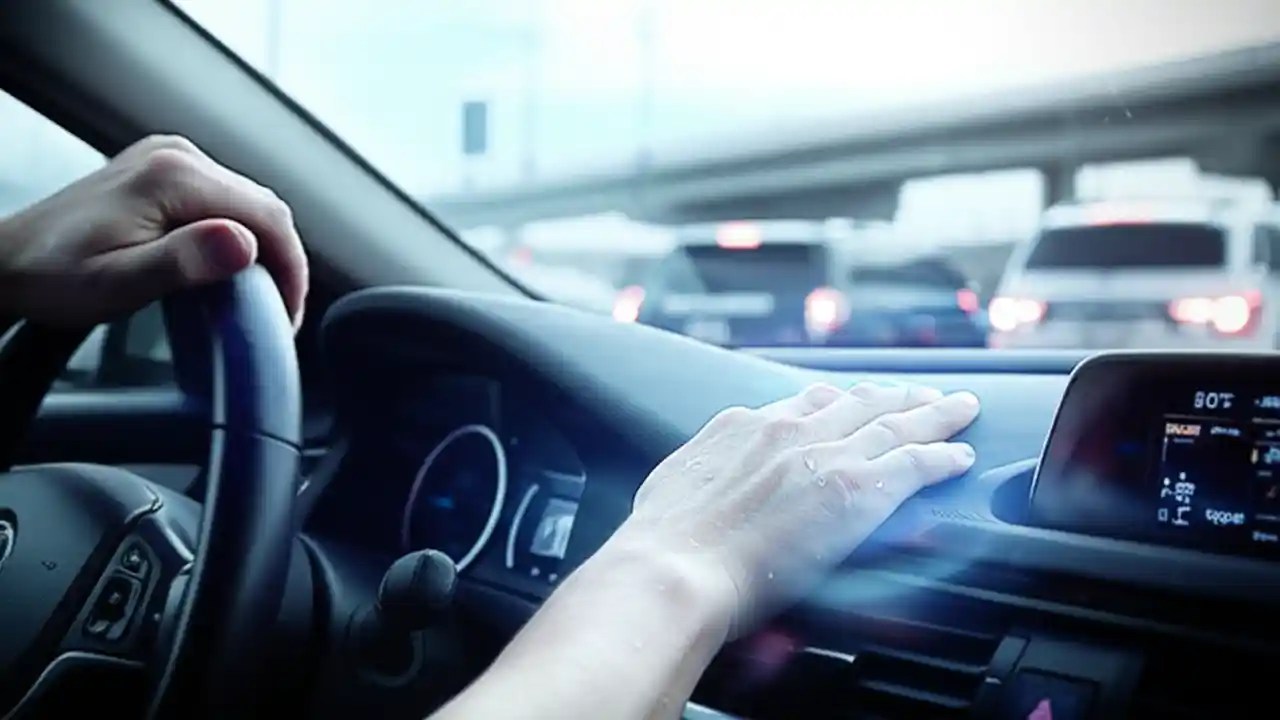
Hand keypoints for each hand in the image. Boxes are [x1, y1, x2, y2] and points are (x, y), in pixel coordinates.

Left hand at [0, 135, 307, 328]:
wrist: (7, 260)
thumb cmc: (53, 277)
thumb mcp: (117, 283)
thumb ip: (183, 262)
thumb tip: (244, 244)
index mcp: (174, 176)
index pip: (268, 216)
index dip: (292, 269)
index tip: (287, 314)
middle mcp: (177, 155)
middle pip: (265, 206)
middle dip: (283, 262)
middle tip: (279, 314)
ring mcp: (172, 157)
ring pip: (250, 203)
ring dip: (266, 249)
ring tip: (263, 297)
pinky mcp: (167, 169)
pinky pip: (226, 199)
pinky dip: (242, 234)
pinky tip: (234, 267)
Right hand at [617, 382, 979, 636]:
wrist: (676, 566)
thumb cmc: (663, 543)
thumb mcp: (676, 485)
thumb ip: (705, 474)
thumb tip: (704, 485)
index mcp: (744, 426)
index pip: (805, 402)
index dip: (839, 400)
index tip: (855, 400)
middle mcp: (790, 431)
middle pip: (859, 403)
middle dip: (895, 396)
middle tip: (922, 393)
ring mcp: (826, 456)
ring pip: (896, 423)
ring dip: (934, 413)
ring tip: (960, 408)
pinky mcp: (858, 490)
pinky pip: (916, 463)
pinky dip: (943, 456)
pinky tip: (962, 455)